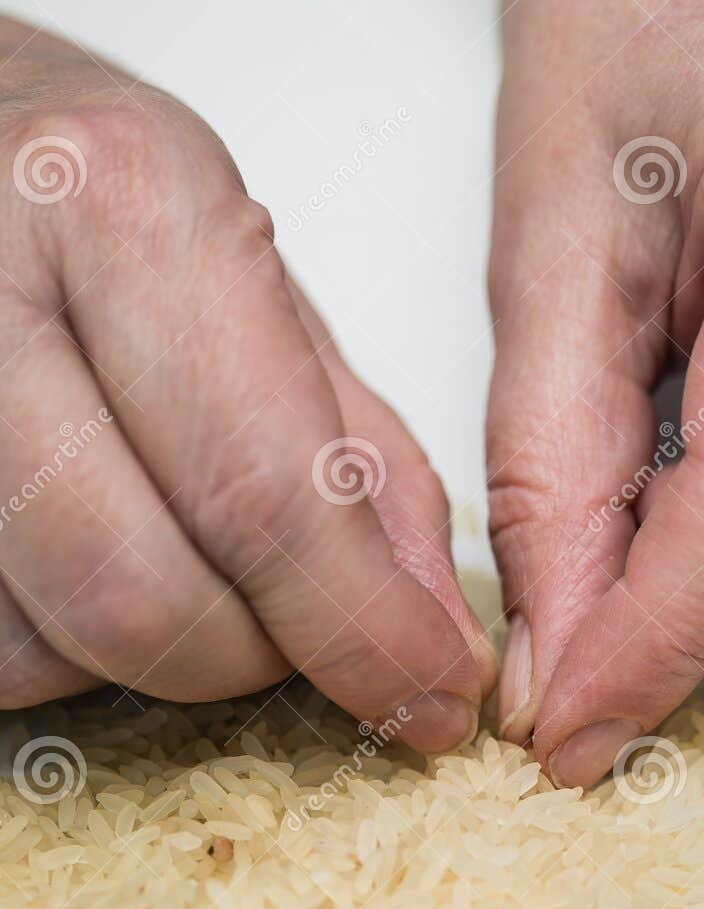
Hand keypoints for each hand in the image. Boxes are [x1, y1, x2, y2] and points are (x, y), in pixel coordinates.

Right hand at [0, 20, 492, 748]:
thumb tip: (438, 637)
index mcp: (119, 207)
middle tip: (307, 624)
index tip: (430, 693)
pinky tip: (88, 550)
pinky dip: (61, 642)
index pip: (263, 492)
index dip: (364, 630)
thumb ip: (363, 458)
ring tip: (178, 548)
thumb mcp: (258, 284)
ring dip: (152, 653)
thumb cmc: (93, 197)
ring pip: (42, 645)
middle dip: (259, 656)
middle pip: (141, 595)